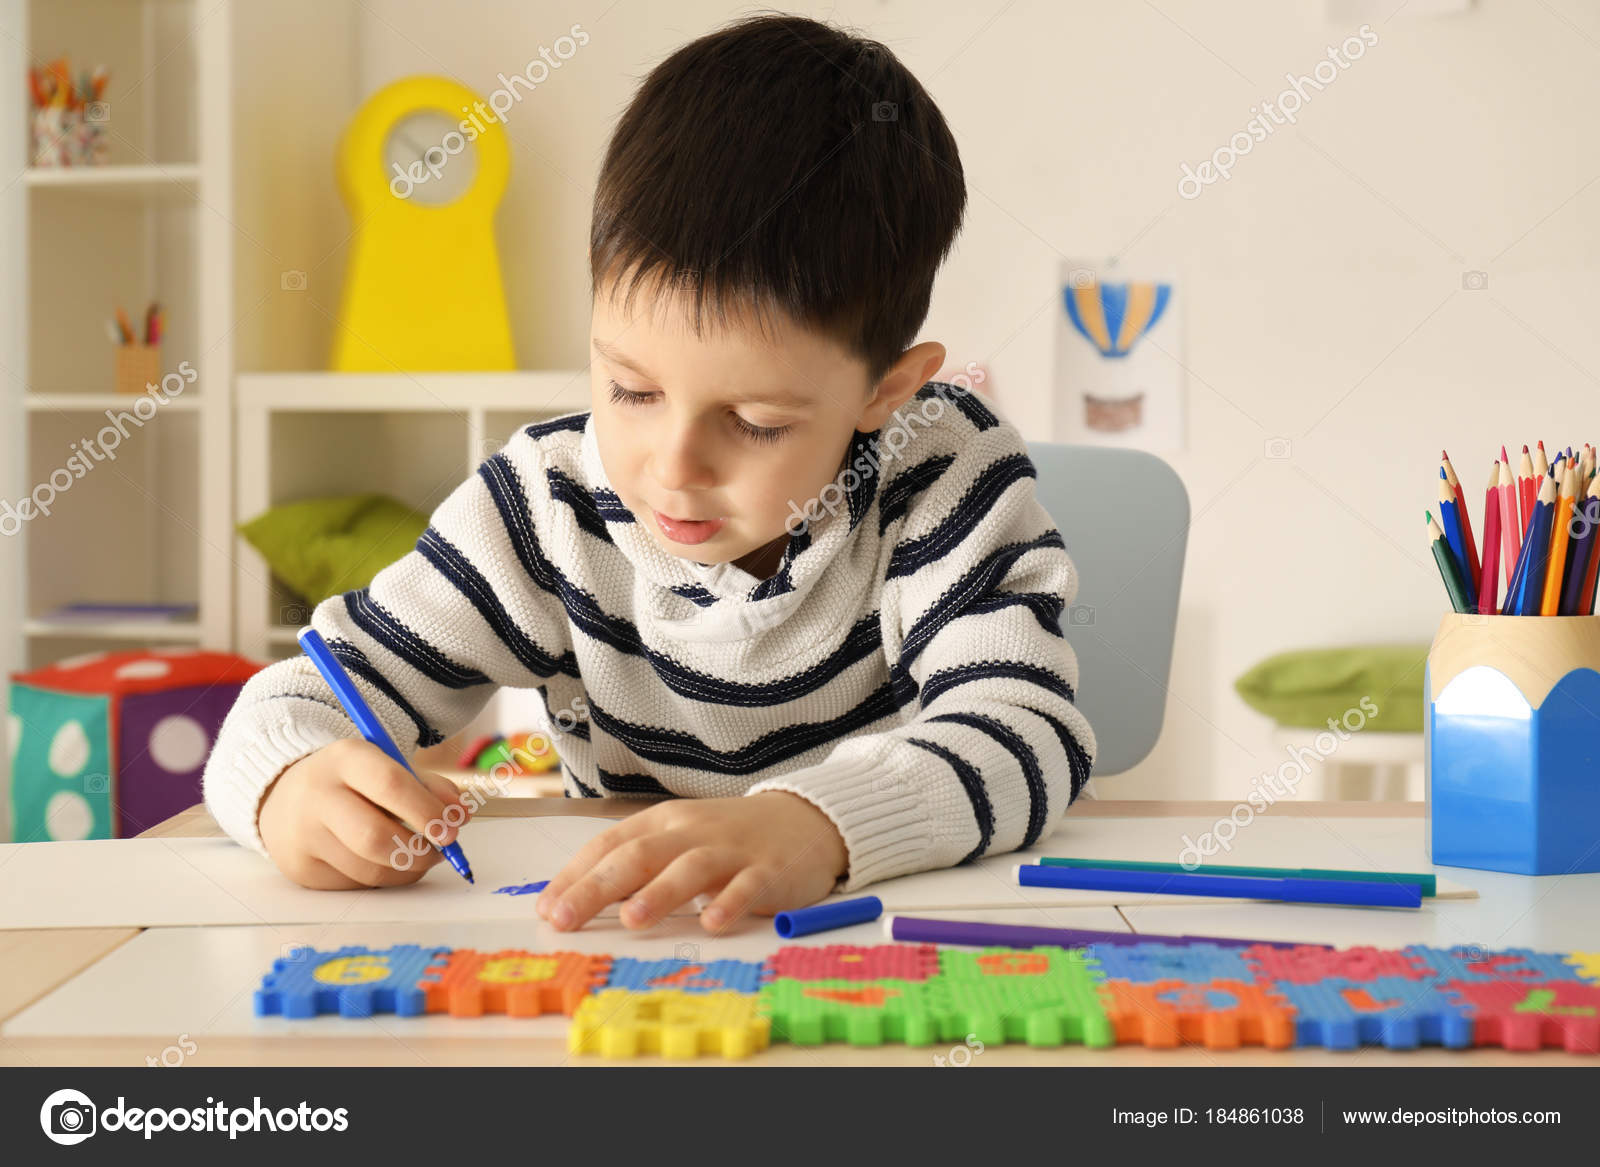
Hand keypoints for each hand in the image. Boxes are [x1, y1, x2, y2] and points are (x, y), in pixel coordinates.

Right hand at [257, 738, 472, 889]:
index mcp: (345, 759)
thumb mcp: (387, 767)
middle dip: (417, 851)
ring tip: (418, 857)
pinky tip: (385, 862)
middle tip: (440, 853)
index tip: (451, 830)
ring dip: (406, 871)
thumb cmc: (352, 782)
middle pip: (373, 837)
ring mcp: (303, 836)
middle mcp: (317, 795)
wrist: (285, 796)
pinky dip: (382, 878)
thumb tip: (460, 816)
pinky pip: (355, 884)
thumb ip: (429, 786)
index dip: (426, 812)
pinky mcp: (301, 869)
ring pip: (368, 870)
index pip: (391, 785)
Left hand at [535, 792, 847, 932]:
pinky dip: (729, 903)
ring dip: (660, 893)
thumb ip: (638, 865)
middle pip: (639, 855)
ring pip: (690, 868)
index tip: (547, 907)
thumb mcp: (680, 840)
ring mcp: (731, 850)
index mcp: (664, 822)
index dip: (576, 874)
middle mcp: (692, 832)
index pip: (610, 844)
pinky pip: (746, 886)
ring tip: (633, 919)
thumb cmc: (730, 838)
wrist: (805, 820)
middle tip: (566, 918)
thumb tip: (581, 900)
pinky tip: (712, 923)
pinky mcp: (768, 871)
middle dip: (598, 887)